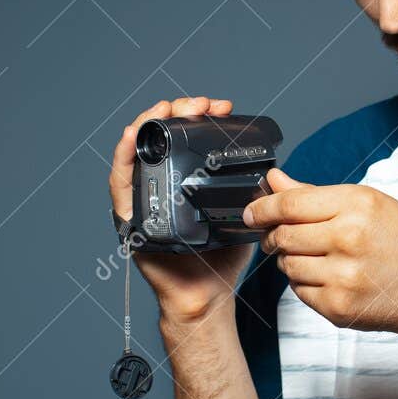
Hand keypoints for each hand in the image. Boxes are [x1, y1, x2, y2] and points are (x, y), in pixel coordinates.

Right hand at [109, 96, 252, 324]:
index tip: (220, 107)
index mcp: (184, 180)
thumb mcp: (243, 213)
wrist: (205, 293)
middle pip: (161, 136)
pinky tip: (132, 137)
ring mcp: (142, 199)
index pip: (186, 136)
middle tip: (199, 105)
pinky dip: (123, 156)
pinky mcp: (128, 216)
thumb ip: (255, 191)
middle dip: (177, 112)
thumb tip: (276, 167)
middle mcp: (160, 184)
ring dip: (149, 124)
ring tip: (166, 109)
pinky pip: (120, 182)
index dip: (200, 116)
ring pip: (138, 151)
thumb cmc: (221, 257)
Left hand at [244, 169, 397, 340]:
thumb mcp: (371, 205)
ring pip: (287, 265)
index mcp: (358, 205)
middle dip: (273, 236)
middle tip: (277, 238)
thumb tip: (275, 179)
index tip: (251, 213)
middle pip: (283, 235)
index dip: (262, 208)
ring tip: (316, 259)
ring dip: (290, 261)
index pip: (290, 204)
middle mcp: (349, 238)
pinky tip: (330, 279)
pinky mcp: (338, 307)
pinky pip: (299, 292)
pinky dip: (305, 285)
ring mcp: (343, 276)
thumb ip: (316, 194)